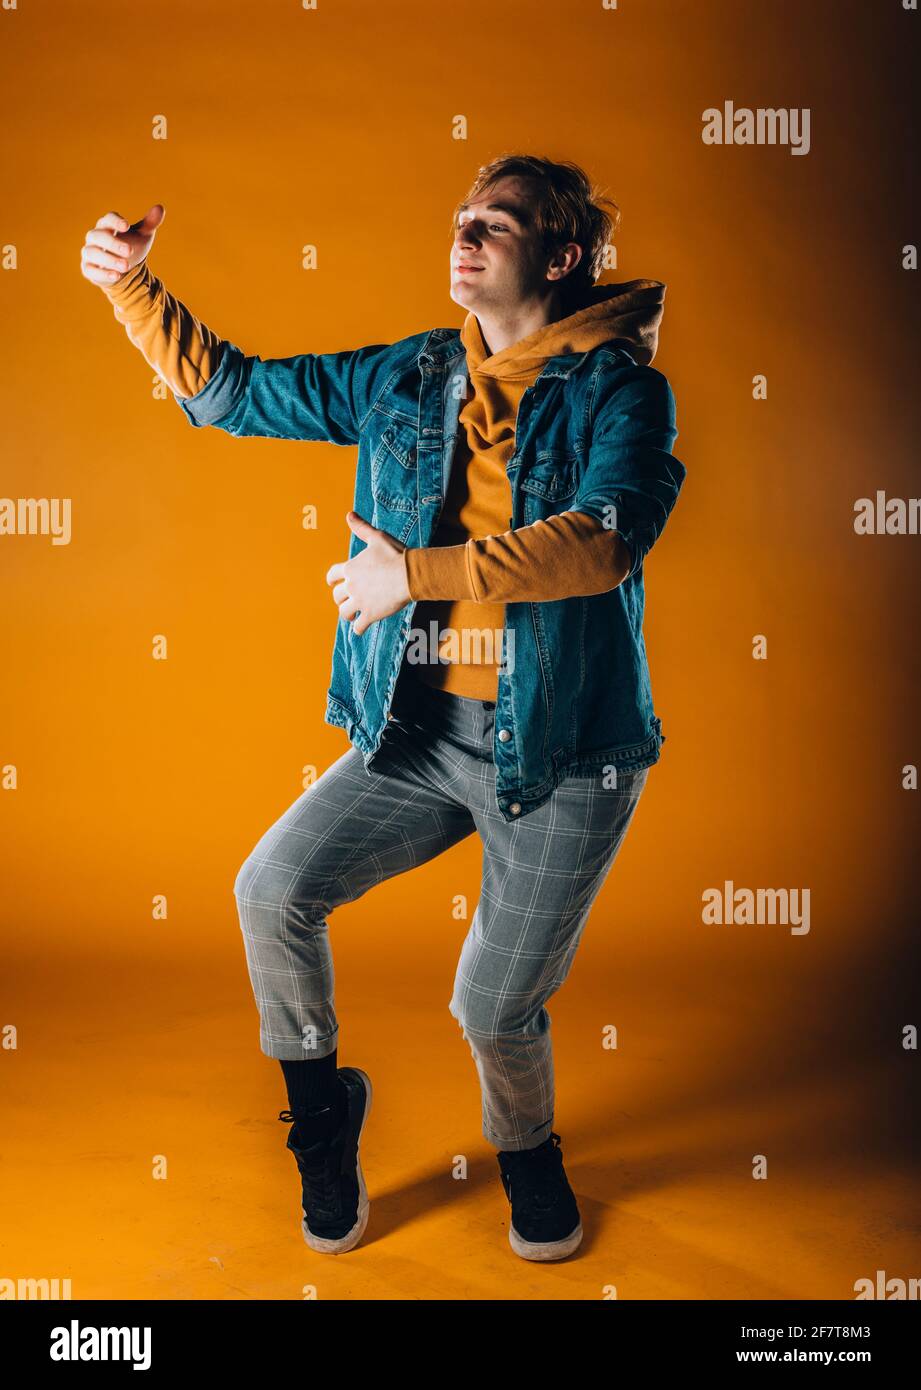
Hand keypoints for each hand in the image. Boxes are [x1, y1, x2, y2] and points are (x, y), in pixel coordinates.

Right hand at [80, 204, 165, 287]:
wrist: (124, 270)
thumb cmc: (131, 246)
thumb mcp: (143, 235)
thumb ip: (150, 223)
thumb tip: (160, 208)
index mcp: (107, 225)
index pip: (107, 219)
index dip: (115, 222)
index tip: (126, 226)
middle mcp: (95, 237)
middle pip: (99, 236)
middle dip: (113, 243)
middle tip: (129, 251)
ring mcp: (90, 252)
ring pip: (93, 253)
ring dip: (109, 259)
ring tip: (126, 267)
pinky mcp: (88, 268)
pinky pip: (90, 270)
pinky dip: (102, 273)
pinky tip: (116, 276)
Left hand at [326, 512, 410, 635]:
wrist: (411, 574)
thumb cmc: (395, 554)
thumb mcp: (377, 537)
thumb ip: (361, 528)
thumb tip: (349, 515)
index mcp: (350, 568)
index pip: (332, 575)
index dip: (331, 579)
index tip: (333, 583)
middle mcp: (352, 585)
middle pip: (337, 595)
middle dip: (340, 598)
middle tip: (346, 601)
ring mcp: (360, 601)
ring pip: (344, 612)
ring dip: (347, 614)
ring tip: (352, 616)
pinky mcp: (371, 614)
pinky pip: (358, 626)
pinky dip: (358, 628)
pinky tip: (361, 627)